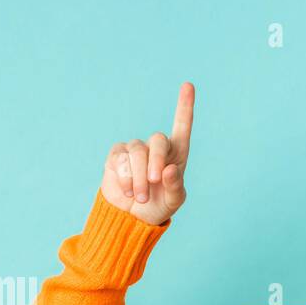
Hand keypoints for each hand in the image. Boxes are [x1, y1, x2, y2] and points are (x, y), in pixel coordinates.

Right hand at [100, 82, 194, 225]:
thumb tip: (168, 170)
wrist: (132, 218)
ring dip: (138, 178)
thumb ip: (175, 186)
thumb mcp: (174, 202)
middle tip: (154, 181)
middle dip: (155, 161)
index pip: (181, 127)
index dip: (184, 107)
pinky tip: (128, 191)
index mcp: (176, 155)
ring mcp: (135, 150)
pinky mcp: (117, 156)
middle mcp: (155, 148)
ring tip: (140, 197)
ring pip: (136, 152)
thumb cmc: (159, 207)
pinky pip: (120, 159)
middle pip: (157, 140)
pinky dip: (125, 178)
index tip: (188, 85)